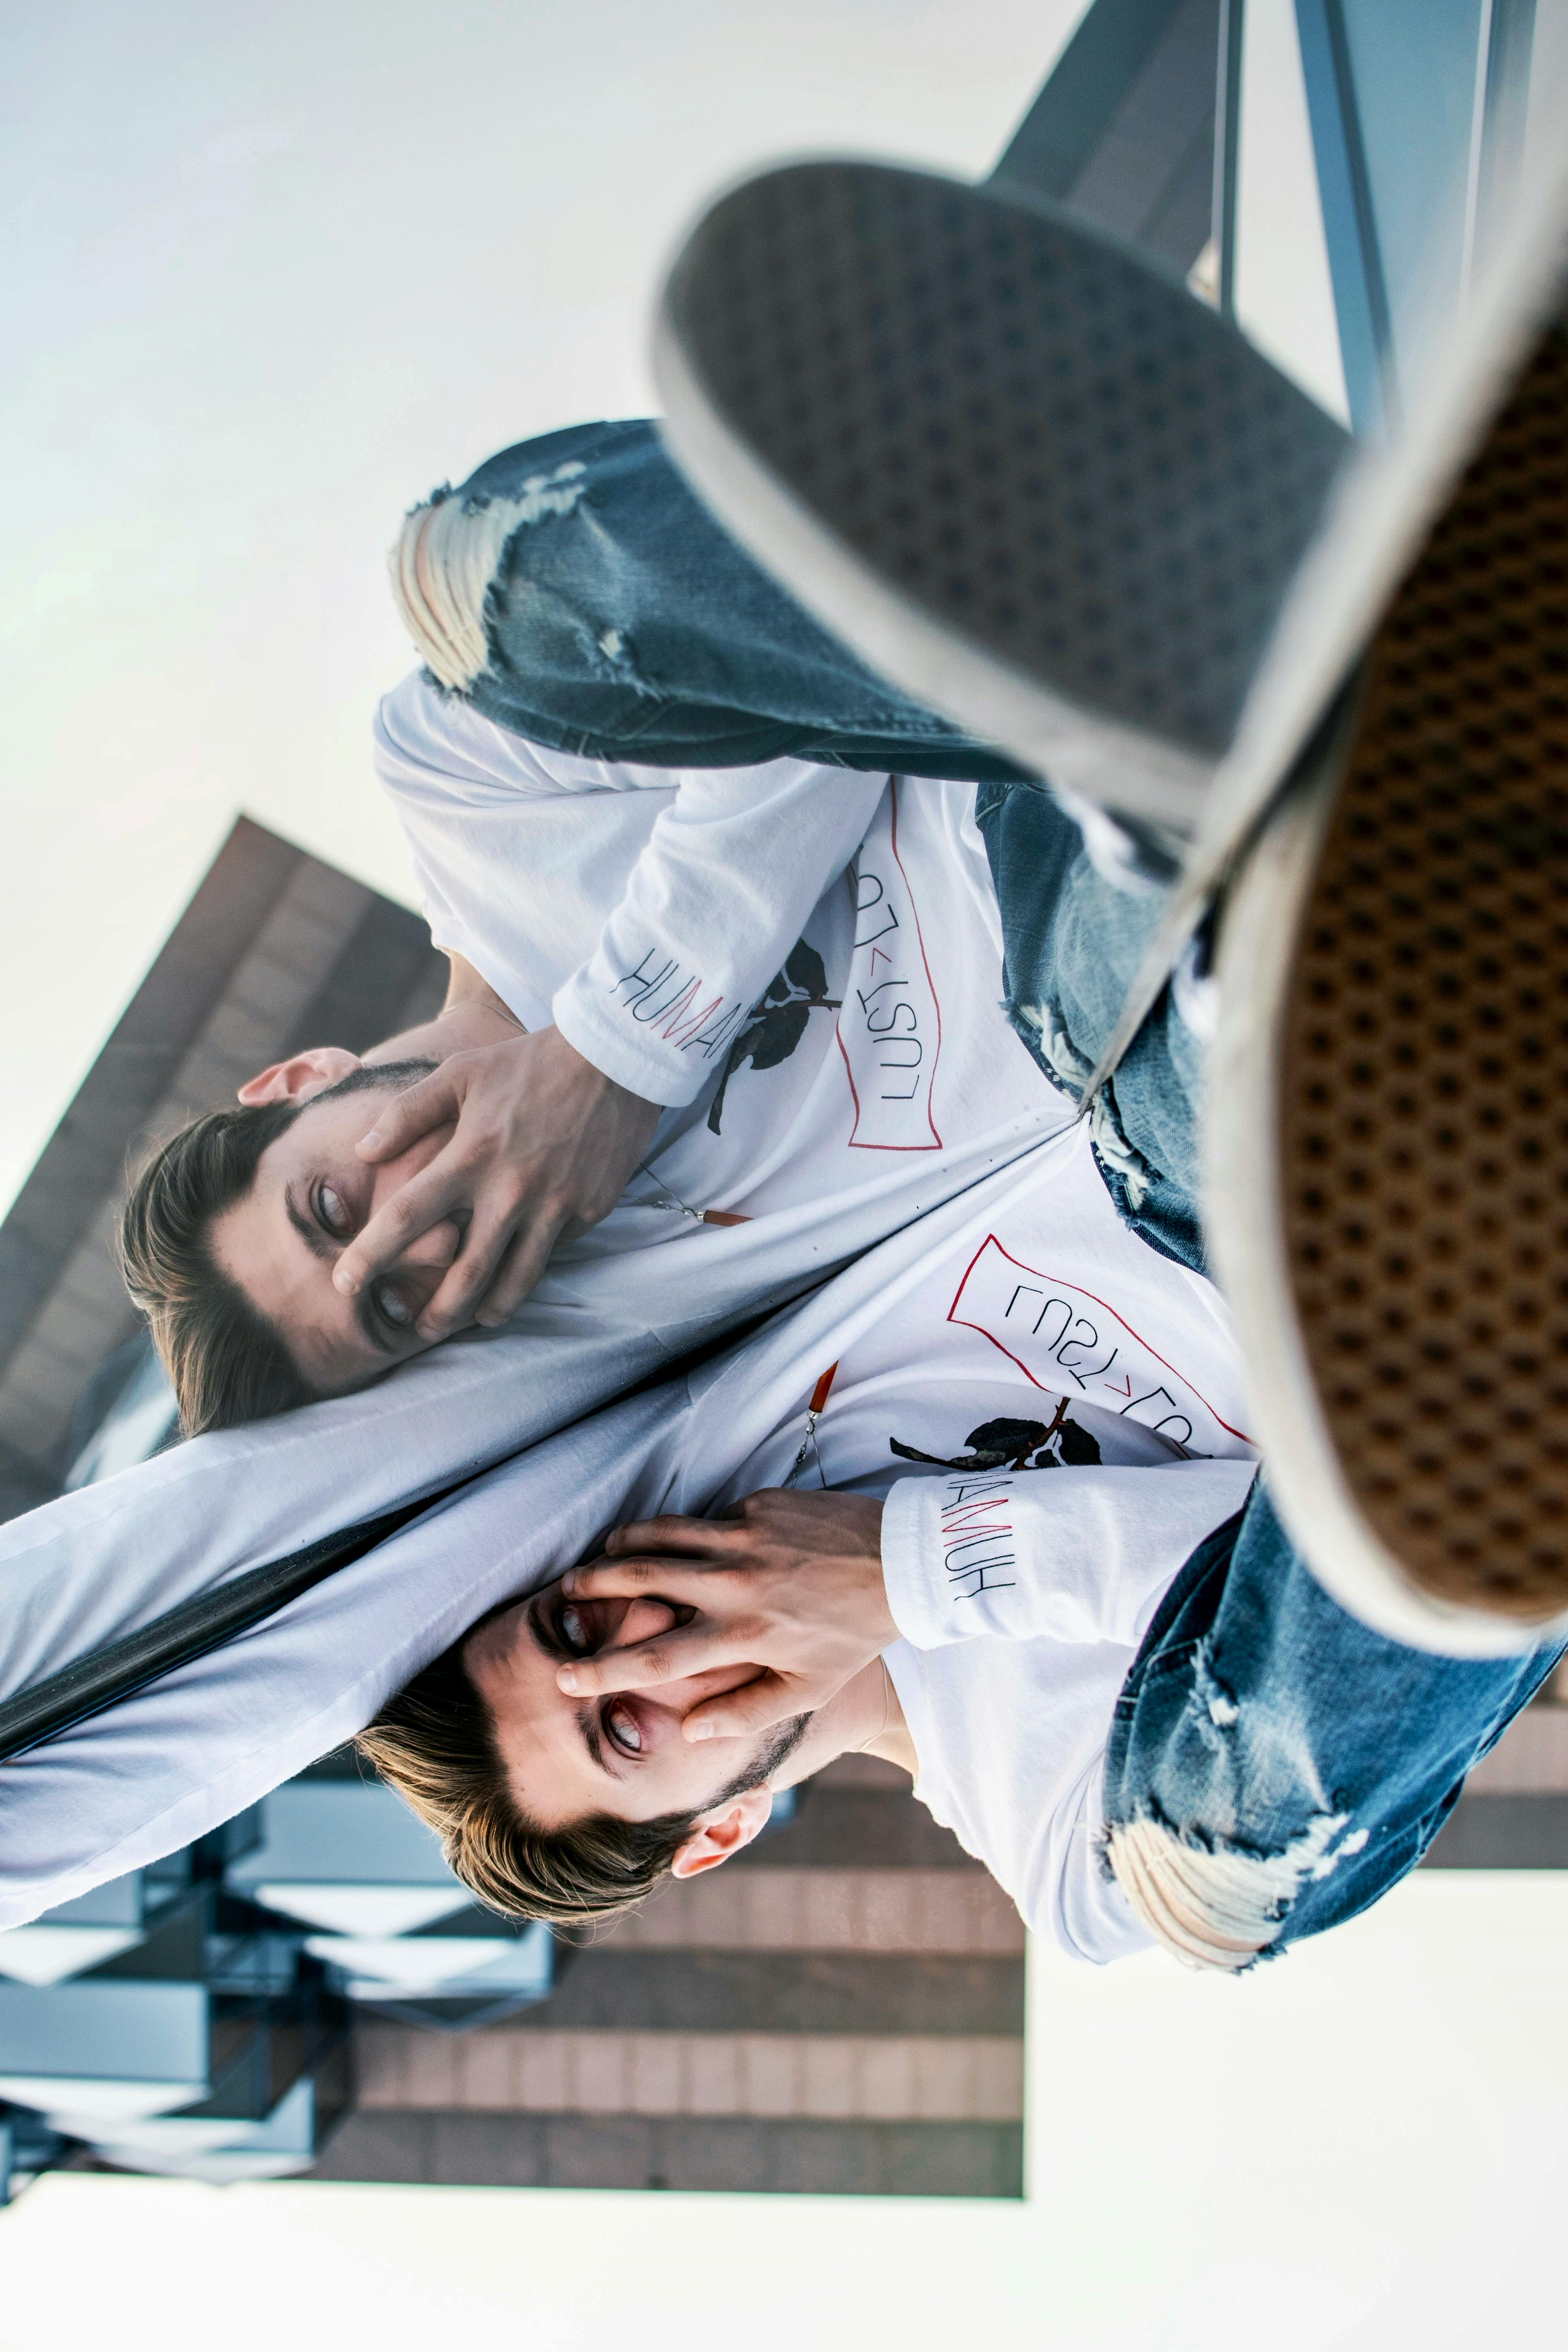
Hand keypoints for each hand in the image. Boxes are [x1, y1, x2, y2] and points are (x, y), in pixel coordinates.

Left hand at [332, 1027, 661, 1337]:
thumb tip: (362, 1151)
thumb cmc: (529, 1063)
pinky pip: (554, 1252)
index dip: (371, 1255)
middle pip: (465, 1275)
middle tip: (418, 1328)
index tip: (345, 1282)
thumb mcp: (461, 1072)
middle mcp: (511, 1190)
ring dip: (488, 1311)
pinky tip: (520, 1269)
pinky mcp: (590, 1211)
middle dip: (436, 1314)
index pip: (408, 1216)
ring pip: (517, 1282)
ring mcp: (555, 1205)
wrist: (616, 1057)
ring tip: (472, 1320)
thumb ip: (406, 1113)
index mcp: (471, 1155)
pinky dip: (533, 1266)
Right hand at [552, 1489, 893, 1741]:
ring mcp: (744, 1537)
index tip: (566, 1676)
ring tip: (603, 1553)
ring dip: (623, 1542)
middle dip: (593, 1583)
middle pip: (640, 1579)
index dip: (602, 1670)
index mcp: (742, 1635)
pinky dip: (688, 1530)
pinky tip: (686, 1540)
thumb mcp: (808, 1688)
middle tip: (568, 1589)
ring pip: (662, 1533)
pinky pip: (707, 1517)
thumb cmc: (854, 1632)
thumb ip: (746, 1711)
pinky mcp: (758, 1504)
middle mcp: (735, 1583)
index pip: (655, 1658)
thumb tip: (688, 1730)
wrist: (904, 1561)